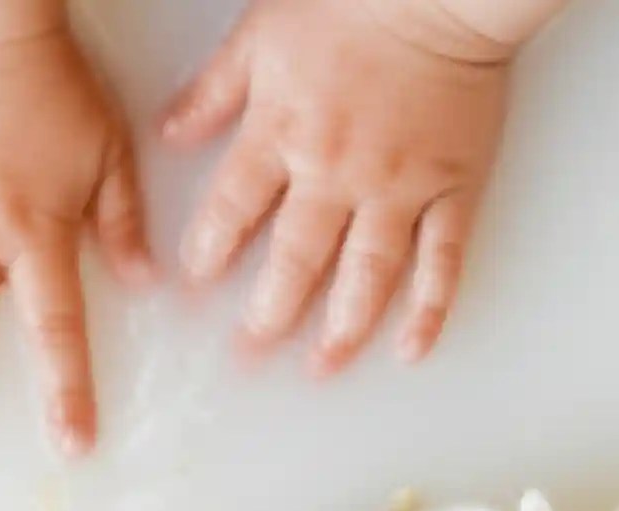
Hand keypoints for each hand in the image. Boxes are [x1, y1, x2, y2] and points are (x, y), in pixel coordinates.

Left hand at [165, 0, 511, 374]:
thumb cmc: (353, 3)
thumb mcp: (260, 35)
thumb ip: (214, 93)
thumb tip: (167, 136)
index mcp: (284, 134)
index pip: (233, 211)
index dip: (210, 254)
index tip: (197, 288)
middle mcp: (336, 173)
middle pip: (295, 261)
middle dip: (267, 314)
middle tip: (249, 354)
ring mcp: (399, 189)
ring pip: (366, 276)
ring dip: (341, 329)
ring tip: (321, 367)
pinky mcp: (452, 191)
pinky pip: (443, 262)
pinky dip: (429, 309)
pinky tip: (411, 347)